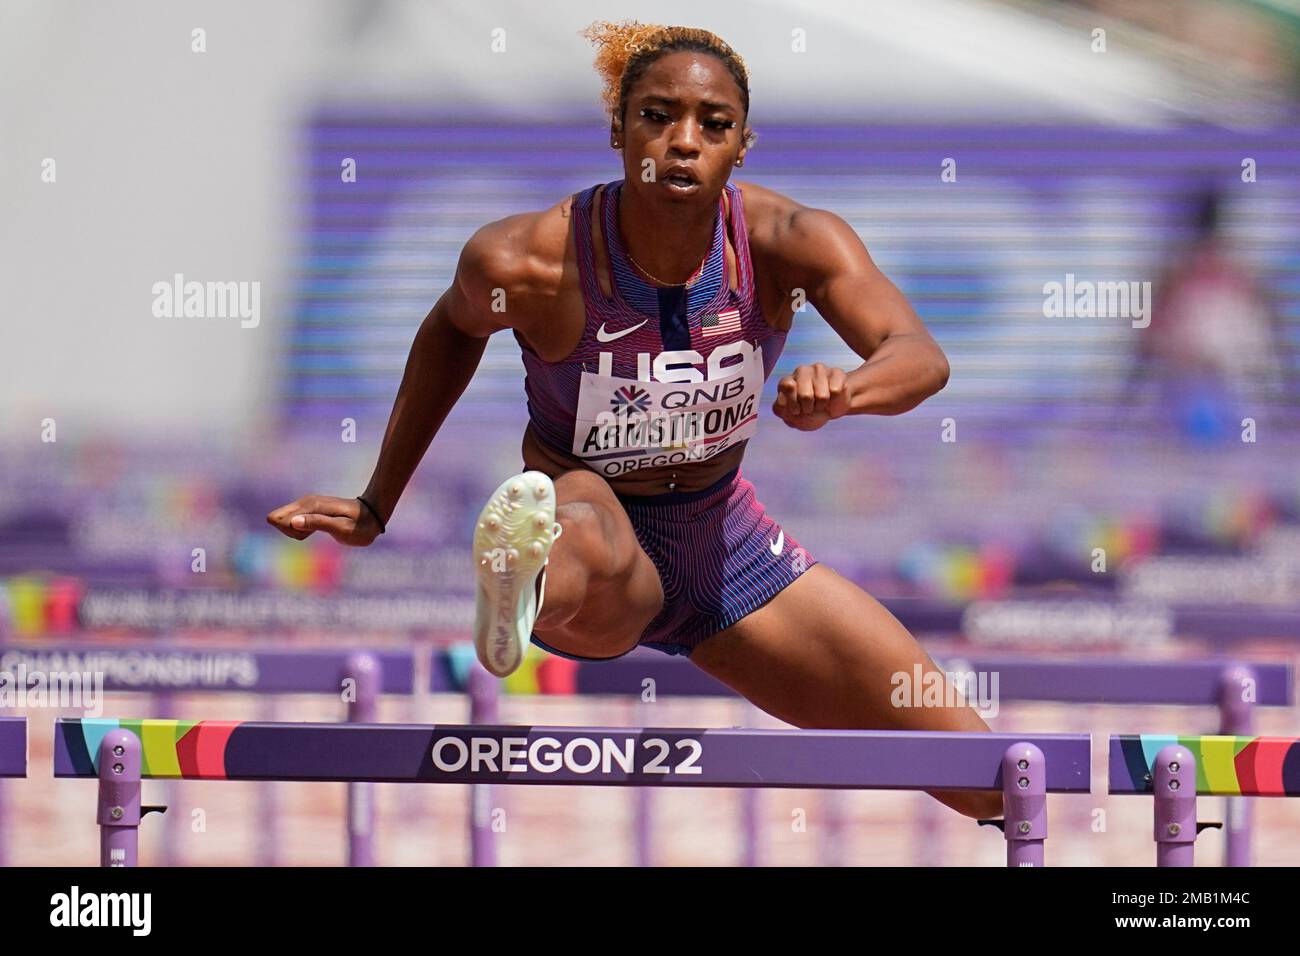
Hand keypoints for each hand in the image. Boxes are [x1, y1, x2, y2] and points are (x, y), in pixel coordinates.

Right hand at [266, 495, 381, 546]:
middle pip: (278, 519)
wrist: (372, 517)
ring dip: (298, 533)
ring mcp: (306, 505)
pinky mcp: (309, 510)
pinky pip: (293, 524)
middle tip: (316, 533)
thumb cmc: (359, 526)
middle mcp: (306, 502)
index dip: (292, 532)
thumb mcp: (341, 529)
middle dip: (292, 532)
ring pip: (285, 522)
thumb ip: (318, 524)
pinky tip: (318, 530)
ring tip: (321, 530)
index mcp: (311, 506)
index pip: (279, 519)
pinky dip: (302, 532)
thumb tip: (293, 522)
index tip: (311, 534)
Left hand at [772, 363, 852, 430]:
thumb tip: (782, 398)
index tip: (796, 411)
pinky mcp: (836, 373)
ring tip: (820, 403)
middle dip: (808, 408)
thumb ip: (780, 409)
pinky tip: (831, 398)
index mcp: (787, 381)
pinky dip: (834, 401)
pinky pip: (835, 391)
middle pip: (805, 395)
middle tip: (809, 408)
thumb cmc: (807, 413)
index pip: (787, 386)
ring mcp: (819, 370)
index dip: (793, 404)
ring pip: (822, 395)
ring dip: (821, 405)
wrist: (830, 412)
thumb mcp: (790, 417)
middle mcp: (802, 371)